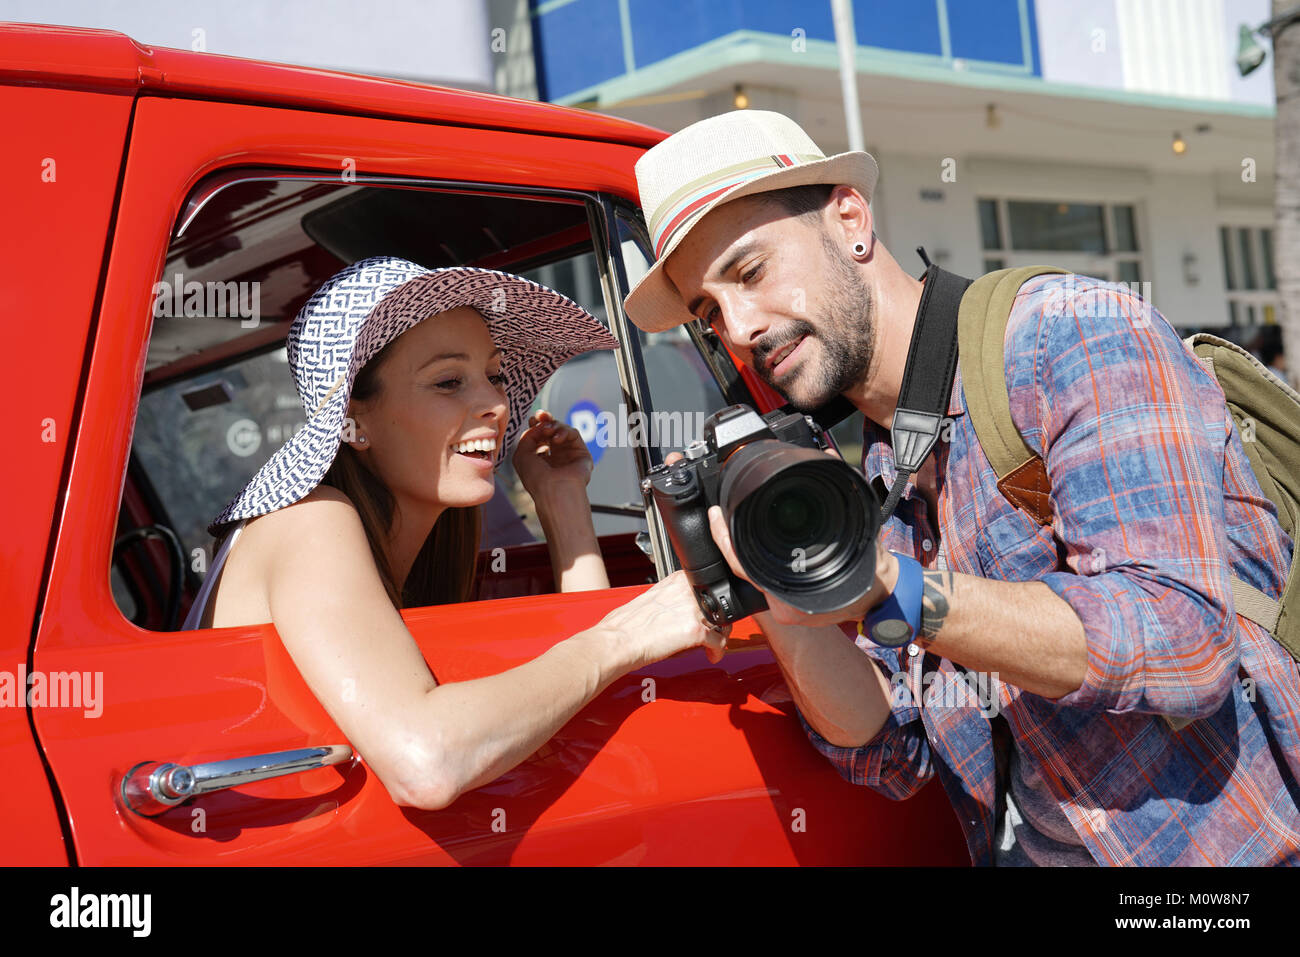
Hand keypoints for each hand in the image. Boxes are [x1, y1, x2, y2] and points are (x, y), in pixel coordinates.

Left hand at [512, 410, 593, 501]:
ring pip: (563, 430)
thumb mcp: (521, 455)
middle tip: (541, 416)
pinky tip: (556, 439)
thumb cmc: (536, 478)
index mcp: (540, 460)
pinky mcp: (581, 453)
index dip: (536, 426)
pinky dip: (564, 432)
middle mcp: (555, 457)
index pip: (540, 438)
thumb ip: (527, 436)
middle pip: (552, 431)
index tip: (533, 419)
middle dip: (546, 421)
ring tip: (547, 429)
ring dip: (554, 425)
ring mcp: (569, 455)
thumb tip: (537, 425)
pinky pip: (574, 434)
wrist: (554, 490)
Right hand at [596, 570, 729, 668]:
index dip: (708, 607)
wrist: (617, 641)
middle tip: (713, 634)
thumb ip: (671, 601)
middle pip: (716, 607)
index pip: (706, 591)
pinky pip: (718, 642)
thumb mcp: (651, 600)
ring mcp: (693, 610)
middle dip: (717, 622)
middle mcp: (687, 592)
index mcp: (677, 581)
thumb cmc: (625, 625)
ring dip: (719, 636)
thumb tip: (680, 611)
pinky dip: (718, 652)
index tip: (707, 617)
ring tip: (712, 646)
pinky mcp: (695, 631)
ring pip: (722, 623)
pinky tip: (712, 656)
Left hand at [704, 504, 896, 629]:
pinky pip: (759, 573)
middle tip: (715, 514)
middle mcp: (781, 600)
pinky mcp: (782, 596)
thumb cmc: (869, 568)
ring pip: (748, 571)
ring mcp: (780, 601)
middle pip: (740, 567)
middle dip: (724, 540)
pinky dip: (750, 553)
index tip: (716, 516)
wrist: (881, 592)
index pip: (742, 566)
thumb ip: (845, 491)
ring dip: (736, 546)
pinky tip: (744, 535)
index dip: (724, 540)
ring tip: (724, 520)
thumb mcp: (858, 527)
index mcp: (791, 594)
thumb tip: (828, 456)